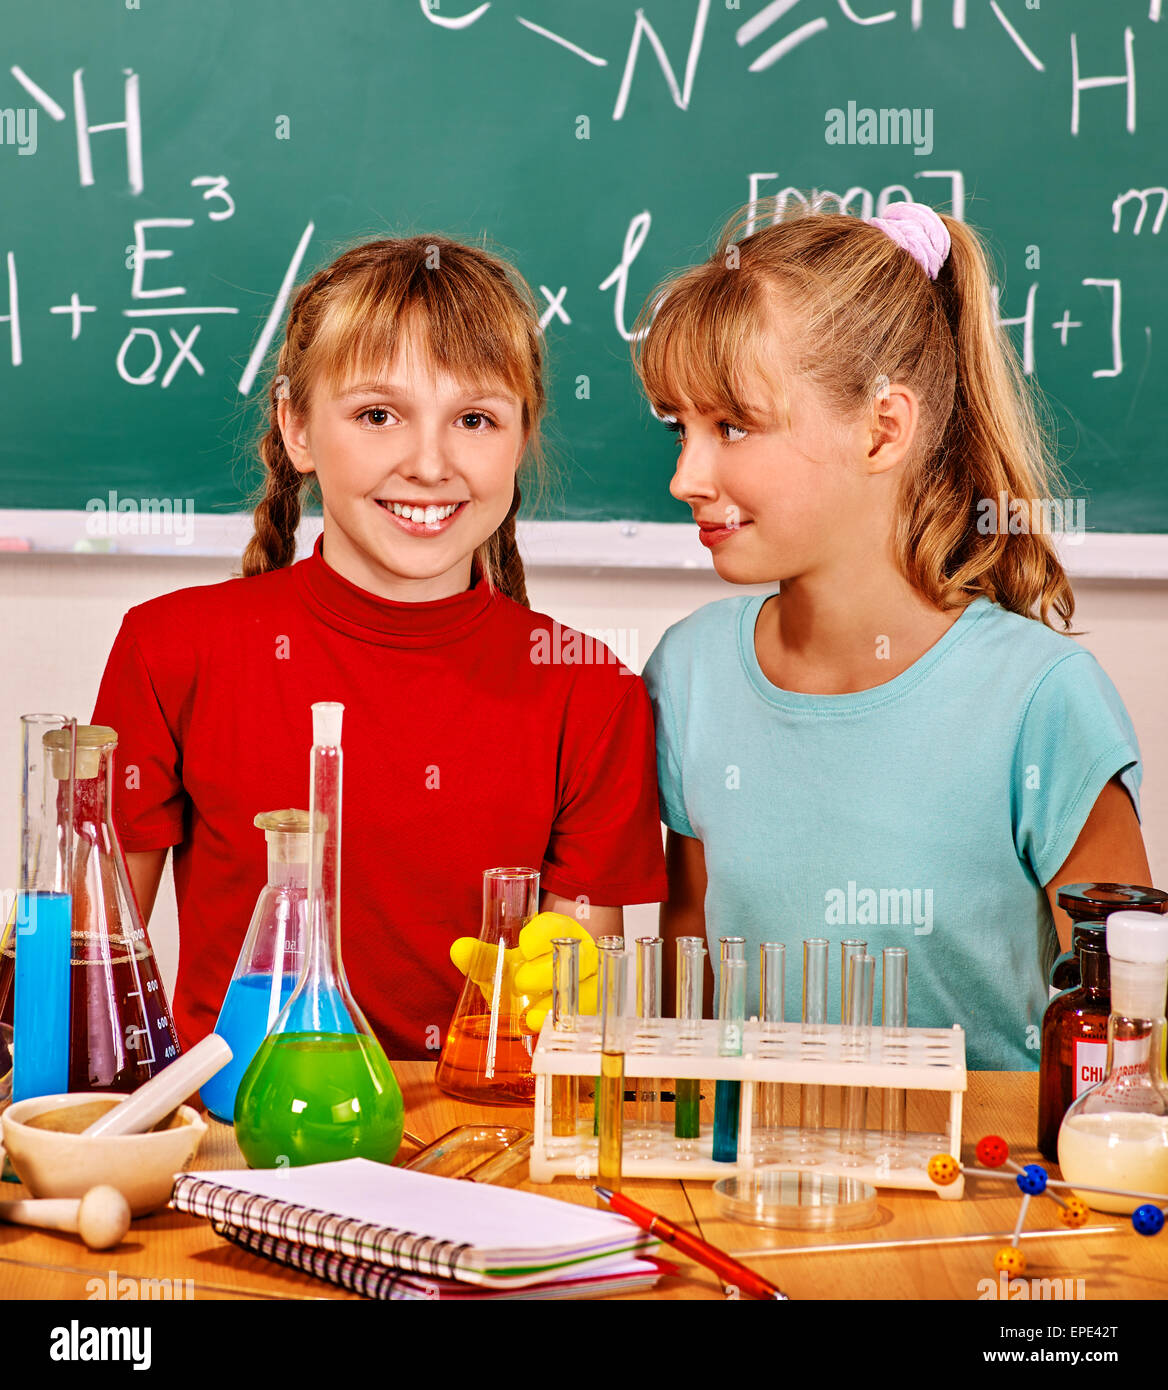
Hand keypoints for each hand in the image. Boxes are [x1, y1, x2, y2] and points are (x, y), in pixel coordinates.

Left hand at [448, 911, 599, 1030]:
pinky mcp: (591, 1015)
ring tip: (528, 1015)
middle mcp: (582, 959)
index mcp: (561, 936)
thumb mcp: (504, 966)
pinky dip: (559, 1024)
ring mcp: (592, 987)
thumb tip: (459, 949)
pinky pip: (585, 1020)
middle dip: (547, 971)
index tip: (524, 947)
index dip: (544, 934)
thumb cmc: (526, 975)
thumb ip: (483, 958)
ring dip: (556, 1001)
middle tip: (520, 982)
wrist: (545, 1004)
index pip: (559, 926)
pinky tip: (536, 1028)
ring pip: (588, 990)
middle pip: (580, 956)